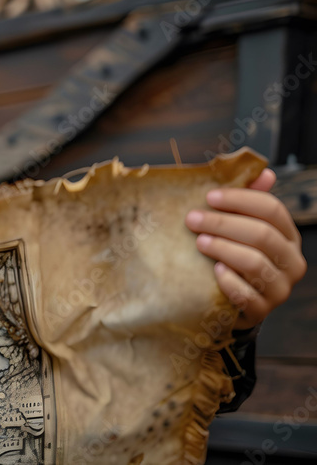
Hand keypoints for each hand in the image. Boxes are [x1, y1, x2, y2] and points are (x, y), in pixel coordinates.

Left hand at [185, 168, 306, 329]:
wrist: (229, 301)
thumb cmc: (233, 256)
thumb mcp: (239, 228)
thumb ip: (248, 202)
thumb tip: (265, 172)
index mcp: (288, 236)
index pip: (272, 209)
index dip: (240, 199)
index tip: (209, 196)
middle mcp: (291, 261)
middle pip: (261, 234)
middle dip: (223, 223)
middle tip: (192, 219)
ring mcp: (280, 288)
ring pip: (254, 262)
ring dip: (223, 248)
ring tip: (199, 242)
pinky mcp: (263, 310)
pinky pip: (247, 294)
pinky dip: (228, 281)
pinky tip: (214, 271)